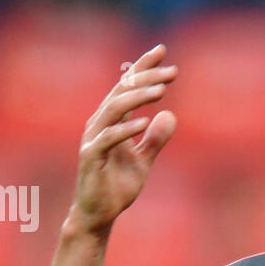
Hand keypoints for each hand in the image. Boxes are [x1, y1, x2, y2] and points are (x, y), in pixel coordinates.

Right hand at [71, 43, 177, 233]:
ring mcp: (94, 139)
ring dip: (138, 98)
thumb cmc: (117, 186)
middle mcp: (99, 124)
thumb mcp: (143, 161)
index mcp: (111, 121)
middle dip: (146, 78)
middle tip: (172, 71)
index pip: (126, 87)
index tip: (163, 50)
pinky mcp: (91, 158)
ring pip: (114, 110)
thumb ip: (155, 139)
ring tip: (162, 91)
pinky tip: (145, 122)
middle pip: (122, 92)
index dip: (142, 67)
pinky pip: (108, 139)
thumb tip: (170, 115)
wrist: (99, 215)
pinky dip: (126, 129)